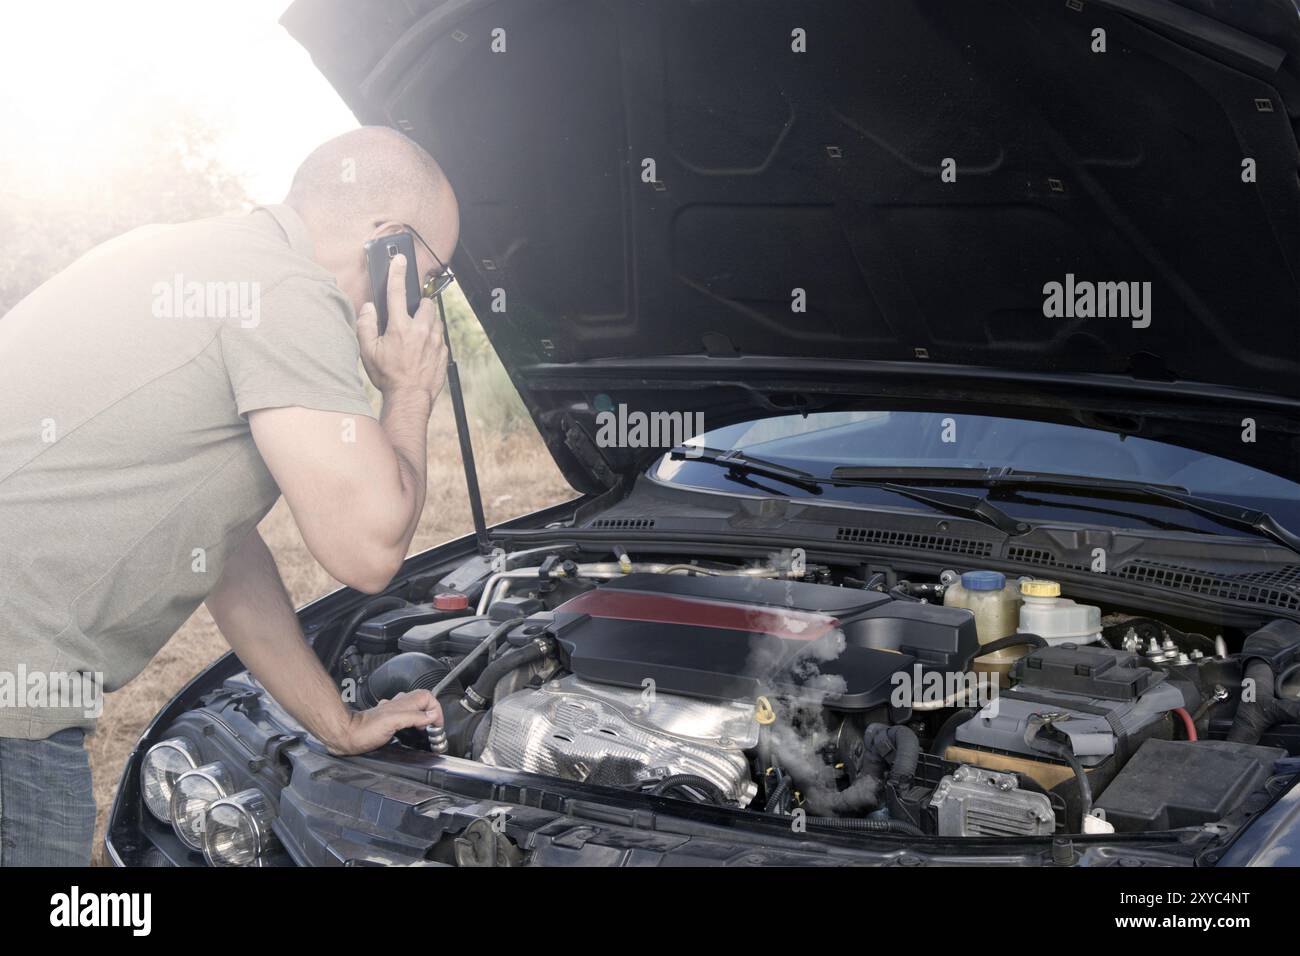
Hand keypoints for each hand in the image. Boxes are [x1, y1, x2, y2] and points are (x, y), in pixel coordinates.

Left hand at [325, 689, 443, 755]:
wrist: (346, 736)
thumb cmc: (364, 731)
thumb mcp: (393, 723)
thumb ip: (414, 717)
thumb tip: (432, 714)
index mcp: (402, 704)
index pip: (427, 697)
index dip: (436, 709)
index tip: (437, 725)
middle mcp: (398, 706)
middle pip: (422, 701)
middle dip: (432, 712)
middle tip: (434, 728)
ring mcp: (391, 712)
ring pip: (413, 708)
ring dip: (423, 717)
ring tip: (425, 730)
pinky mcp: (386, 721)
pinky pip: (404, 717)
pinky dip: (411, 722)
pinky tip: (409, 731)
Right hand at [357, 253, 448, 398]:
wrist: (410, 398)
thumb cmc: (388, 376)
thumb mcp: (368, 351)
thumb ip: (365, 325)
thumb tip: (368, 308)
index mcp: (400, 327)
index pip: (397, 292)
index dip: (397, 272)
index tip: (400, 259)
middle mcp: (421, 330)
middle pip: (425, 304)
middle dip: (418, 306)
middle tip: (409, 318)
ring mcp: (435, 341)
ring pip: (435, 320)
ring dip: (427, 322)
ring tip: (415, 337)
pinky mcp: (444, 352)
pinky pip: (440, 338)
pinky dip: (432, 339)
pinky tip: (422, 351)